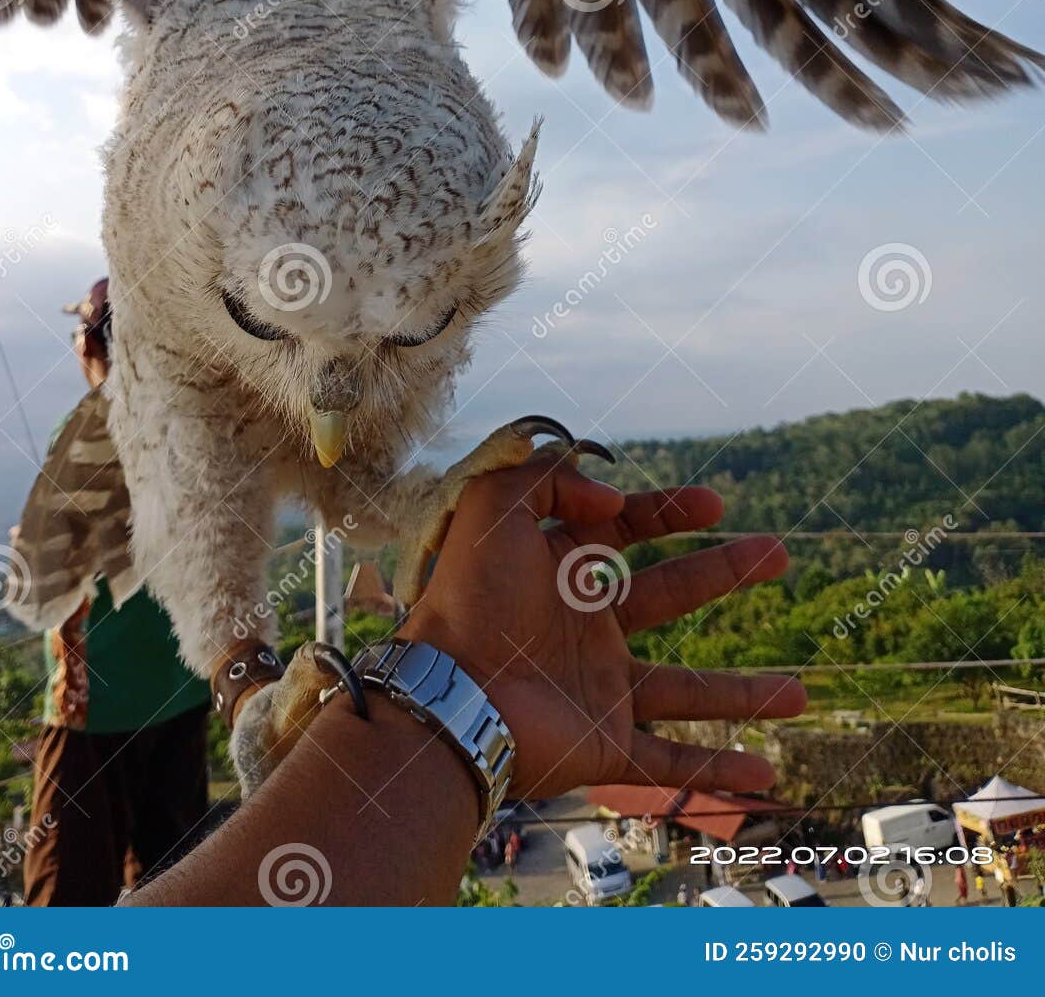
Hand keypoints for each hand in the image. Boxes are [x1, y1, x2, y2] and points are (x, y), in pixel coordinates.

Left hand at [401, 456, 804, 798]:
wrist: (450, 695)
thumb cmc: (467, 600)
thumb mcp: (493, 507)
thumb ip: (549, 477)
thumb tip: (613, 501)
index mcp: (560, 570)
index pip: (625, 531)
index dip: (668, 512)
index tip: (714, 503)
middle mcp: (587, 627)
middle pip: (671, 594)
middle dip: (725, 571)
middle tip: (780, 553)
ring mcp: (600, 689)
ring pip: (687, 690)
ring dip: (745, 693)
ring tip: (802, 694)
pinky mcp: (605, 745)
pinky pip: (672, 762)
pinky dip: (719, 771)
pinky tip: (766, 775)